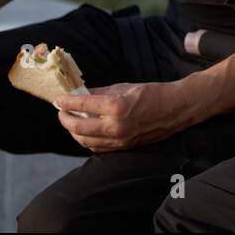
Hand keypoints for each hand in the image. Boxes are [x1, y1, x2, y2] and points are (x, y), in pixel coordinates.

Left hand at [53, 80, 191, 152]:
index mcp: (116, 107)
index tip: (58, 100)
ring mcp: (120, 140)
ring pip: (86, 141)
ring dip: (74, 131)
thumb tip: (81, 94)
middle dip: (65, 119)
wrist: (176, 109)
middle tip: (61, 111)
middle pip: (79, 128)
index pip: (82, 105)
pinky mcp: (124, 147)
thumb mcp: (124, 87)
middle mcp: (116, 126)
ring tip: (70, 121)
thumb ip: (100, 92)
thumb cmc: (152, 93)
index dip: (66, 102)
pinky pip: (98, 147)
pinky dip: (87, 140)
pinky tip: (85, 131)